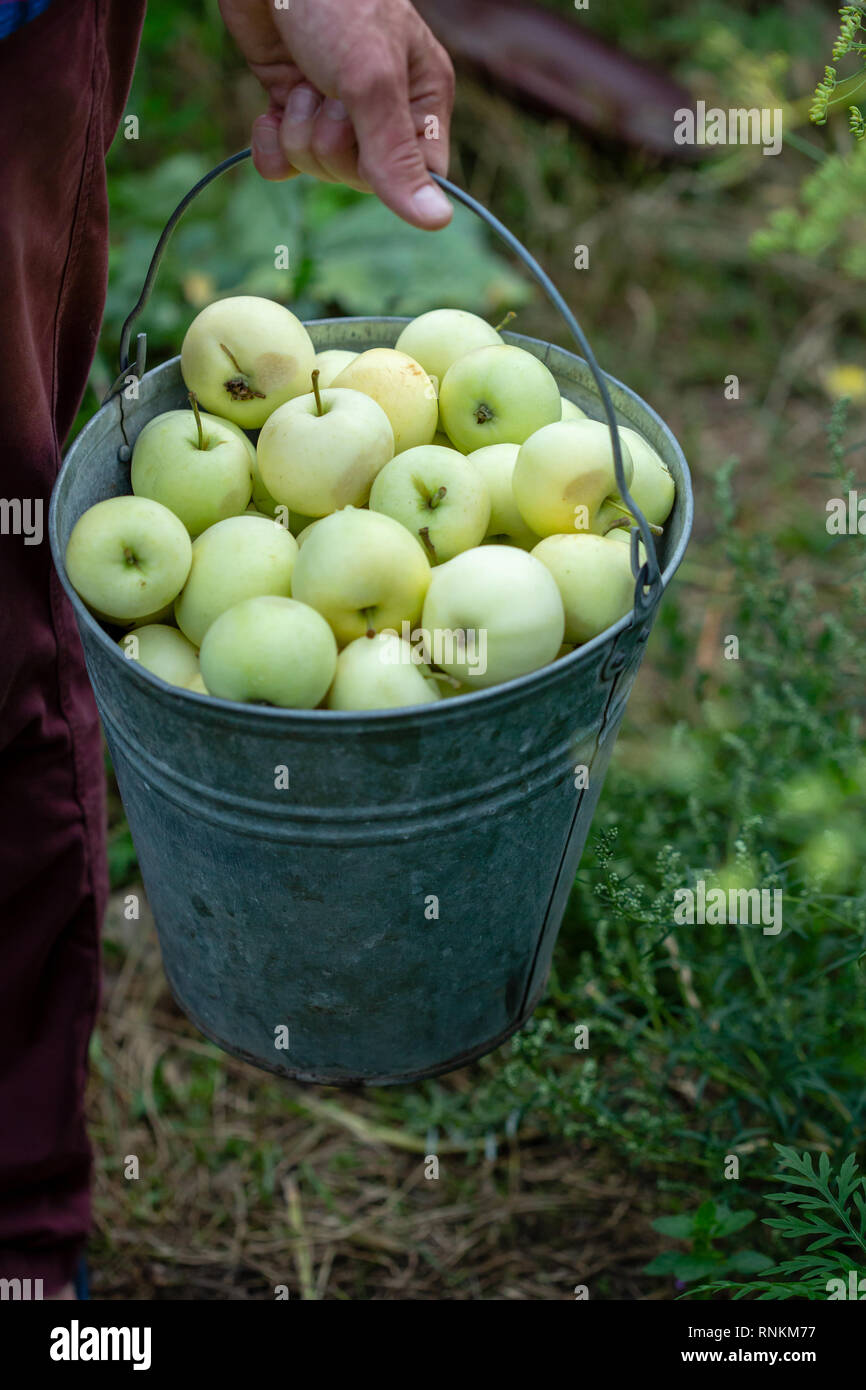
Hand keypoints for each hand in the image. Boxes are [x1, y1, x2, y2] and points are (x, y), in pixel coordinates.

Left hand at [218, 0, 454, 229]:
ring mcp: (332, 108)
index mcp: (421, 99)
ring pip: (316, 167)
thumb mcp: (372, 80)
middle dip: (331, 140)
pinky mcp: (290, 103)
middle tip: (327, 91)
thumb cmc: (336, 0)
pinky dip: (269, 143)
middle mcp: (382, 110)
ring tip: (302, 80)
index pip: (416, 176)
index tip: (368, 133)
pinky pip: (280, 162)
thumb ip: (396, 156)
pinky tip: (267, 112)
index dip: (385, 171)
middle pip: (359, 178)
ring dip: (297, 129)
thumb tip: (437, 222)